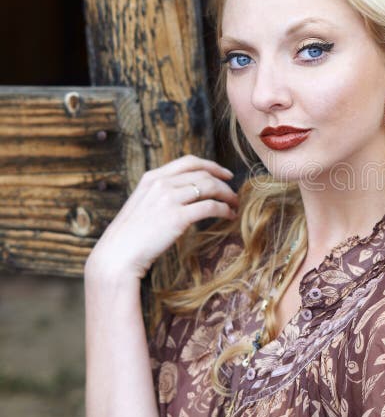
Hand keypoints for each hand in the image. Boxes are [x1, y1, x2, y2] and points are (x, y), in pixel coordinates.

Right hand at [85, 154, 239, 281]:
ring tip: (234, 205)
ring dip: (227, 195)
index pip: (188, 162)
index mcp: (152, 178)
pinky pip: (210, 207)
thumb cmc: (131, 235)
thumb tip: (186, 192)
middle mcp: (161, 184)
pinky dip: (224, 209)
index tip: (225, 174)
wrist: (118, 254)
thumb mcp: (143, 204)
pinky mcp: (178, 217)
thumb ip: (161, 194)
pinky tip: (229, 216)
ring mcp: (169, 199)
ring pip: (210, 187)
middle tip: (234, 193)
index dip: (211, 165)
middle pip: (203, 174)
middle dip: (223, 182)